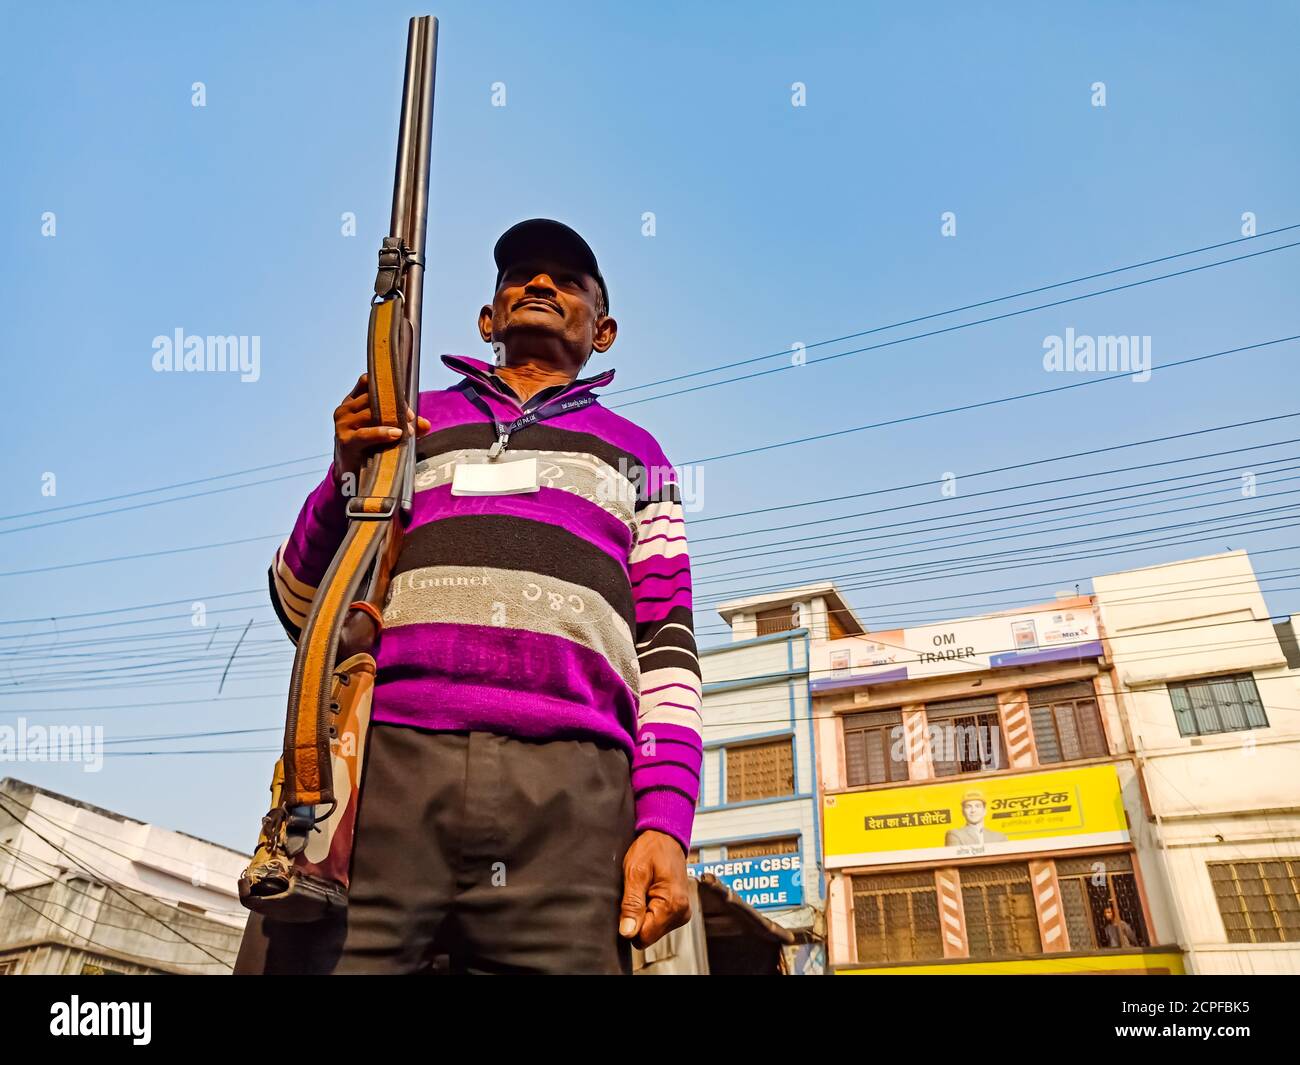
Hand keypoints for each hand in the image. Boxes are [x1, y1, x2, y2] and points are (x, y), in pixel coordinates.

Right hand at [332, 372, 430, 487]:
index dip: (386, 387)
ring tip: (408, 429)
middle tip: (410, 417)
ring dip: (392, 420)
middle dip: (394, 406)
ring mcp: (343, 425)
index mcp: (352, 402)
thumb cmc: (369, 448)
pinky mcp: (345, 441)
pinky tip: (396, 434)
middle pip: (372, 398)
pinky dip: (382, 433)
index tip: (403, 397)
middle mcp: (345, 410)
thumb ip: (405, 425)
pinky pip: (366, 434)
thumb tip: (426, 424)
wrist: (350, 474)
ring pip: (371, 414)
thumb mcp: (385, 431)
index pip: (367, 382)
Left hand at [619, 830, 691, 948]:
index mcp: (673, 905)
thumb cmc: (652, 849)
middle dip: (638, 917)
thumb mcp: (635, 872)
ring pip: (652, 929)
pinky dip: (650, 909)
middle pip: (648, 934)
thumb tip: (627, 932)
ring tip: (645, 890)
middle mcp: (682, 912)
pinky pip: (657, 921)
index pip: (644, 936)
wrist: (666, 837)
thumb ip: (631, 904)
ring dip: (643, 913)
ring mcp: (681, 913)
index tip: (630, 903)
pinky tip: (650, 892)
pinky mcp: (678, 911)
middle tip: (638, 892)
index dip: (631, 923)